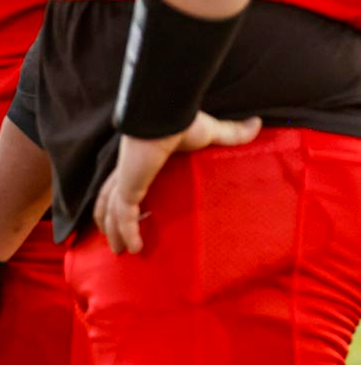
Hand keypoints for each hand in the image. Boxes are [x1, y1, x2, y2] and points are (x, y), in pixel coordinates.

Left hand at [95, 111, 261, 253]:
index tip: (130, 211)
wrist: (168, 113)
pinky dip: (127, 232)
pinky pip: (124, 215)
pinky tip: (134, 249)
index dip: (122, 196)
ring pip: (110, 210)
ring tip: (121, 251)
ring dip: (113, 231)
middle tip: (116, 240)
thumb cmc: (183, 120)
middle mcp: (128, 170)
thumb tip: (256, 123)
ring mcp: (126, 178)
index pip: (125, 181)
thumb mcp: (210, 131)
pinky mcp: (129, 185)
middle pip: (109, 198)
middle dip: (108, 219)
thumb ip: (231, 133)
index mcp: (141, 159)